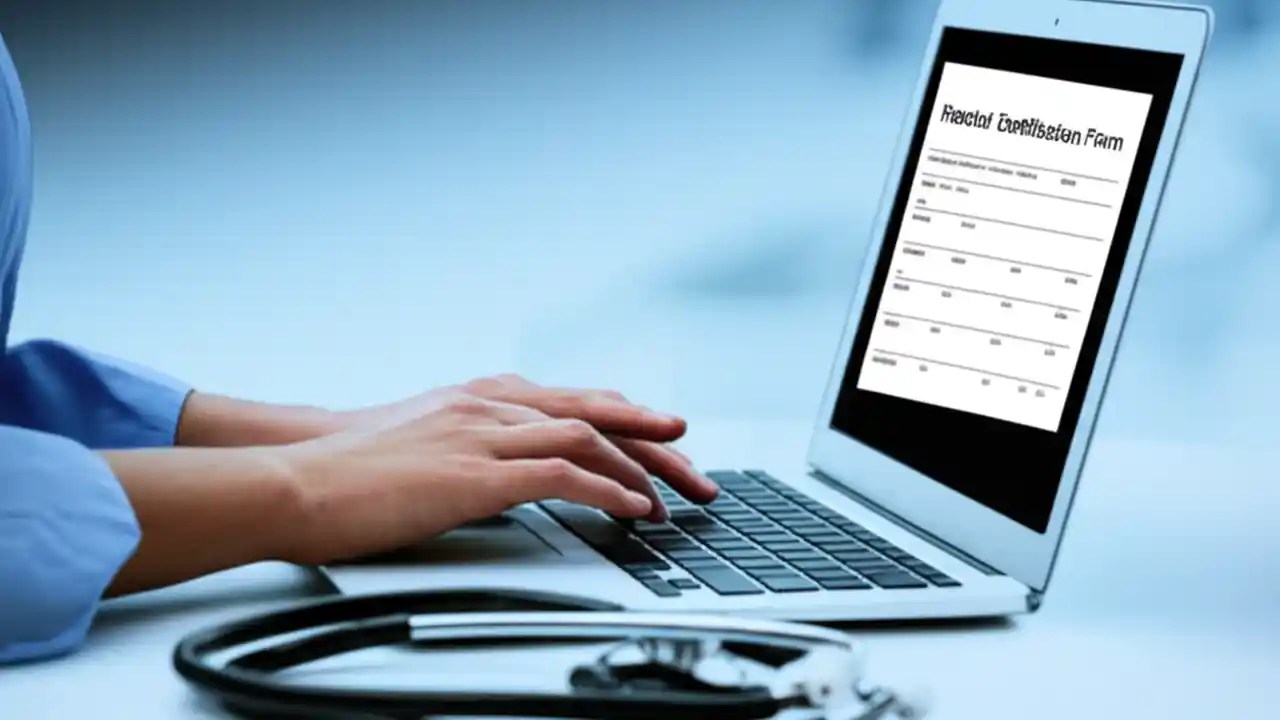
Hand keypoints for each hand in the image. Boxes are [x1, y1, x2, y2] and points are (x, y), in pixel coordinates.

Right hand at [338, 374, 717, 519]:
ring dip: (641, 471)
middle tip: (695, 470)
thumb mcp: (422, 440)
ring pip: (588, 438)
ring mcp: (484, 434)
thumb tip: (501, 469)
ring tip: (674, 500)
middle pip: (595, 413)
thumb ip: (470, 443)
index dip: (628, 418)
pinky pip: (562, 476)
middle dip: (654, 441)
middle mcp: (490, 404)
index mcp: (481, 396)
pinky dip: (607, 491)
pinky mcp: (476, 474)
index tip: (666, 436)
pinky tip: (633, 510)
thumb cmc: (350, 467)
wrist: (298, 476)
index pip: (573, 401)